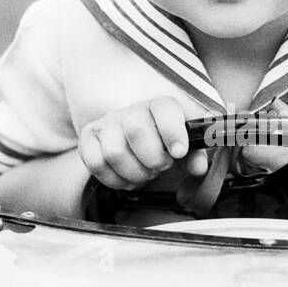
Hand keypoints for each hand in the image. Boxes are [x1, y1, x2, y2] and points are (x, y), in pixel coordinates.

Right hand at [79, 98, 208, 189]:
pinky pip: (95, 163)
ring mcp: (108, 124)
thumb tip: (198, 166)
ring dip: (134, 172)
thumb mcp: (185, 147)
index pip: (165, 109)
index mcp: (159, 106)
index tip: (179, 152)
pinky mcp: (89, 138)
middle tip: (161, 166)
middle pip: (136, 130)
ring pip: (115, 152)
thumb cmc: (163, 143)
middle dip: (153, 158)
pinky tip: (127, 178)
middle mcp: (131, 111)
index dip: (173, 132)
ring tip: (145, 173)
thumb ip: (195, 155)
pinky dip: (114, 179)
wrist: (136, 142)